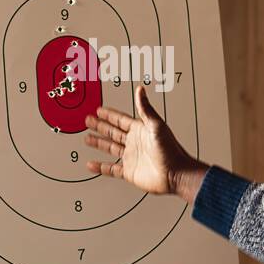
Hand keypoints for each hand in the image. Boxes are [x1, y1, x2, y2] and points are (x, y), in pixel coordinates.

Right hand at [84, 85, 206, 201]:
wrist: (176, 173)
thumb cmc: (171, 149)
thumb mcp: (156, 125)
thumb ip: (145, 108)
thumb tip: (140, 89)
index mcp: (140, 130)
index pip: (120, 120)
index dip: (109, 115)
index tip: (98, 110)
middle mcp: (134, 143)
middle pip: (113, 132)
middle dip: (100, 126)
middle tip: (88, 120)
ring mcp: (131, 157)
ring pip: (110, 148)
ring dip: (99, 143)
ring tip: (87, 139)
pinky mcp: (129, 172)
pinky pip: (111, 169)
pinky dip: (100, 167)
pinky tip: (91, 165)